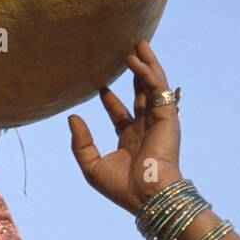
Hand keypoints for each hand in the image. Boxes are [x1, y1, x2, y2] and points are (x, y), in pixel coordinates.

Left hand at [67, 40, 182, 215]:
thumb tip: (72, 117)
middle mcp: (145, 128)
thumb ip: (81, 142)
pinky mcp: (167, 115)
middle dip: (133, 74)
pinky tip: (136, 59)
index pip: (120, 114)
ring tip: (137, 43)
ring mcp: (157, 120)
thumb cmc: (122, 188)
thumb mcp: (92, 166)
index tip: (100, 86)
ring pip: (152, 86)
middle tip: (123, 54)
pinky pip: (157, 88)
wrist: (148, 196)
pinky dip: (147, 72)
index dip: (110, 100)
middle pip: (139, 95)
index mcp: (129, 140)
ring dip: (146, 64)